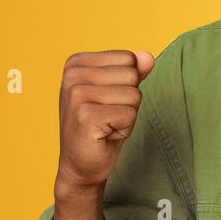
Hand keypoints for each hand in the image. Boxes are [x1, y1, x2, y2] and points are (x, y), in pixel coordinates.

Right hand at [55, 50, 155, 195]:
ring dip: (128, 115)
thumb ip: (134, 71)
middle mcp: (72, 75)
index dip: (127, 84)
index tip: (107, 101)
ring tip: (107, 124)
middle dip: (130, 100)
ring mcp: (76, 95)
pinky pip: (130, 114)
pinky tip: (105, 134)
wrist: (81, 163)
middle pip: (132, 75)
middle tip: (108, 115)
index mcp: (76, 63)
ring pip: (134, 94)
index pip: (128, 58)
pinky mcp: (86, 116)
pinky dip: (125, 128)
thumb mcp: (119, 93)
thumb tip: (148, 56)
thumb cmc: (102, 125)